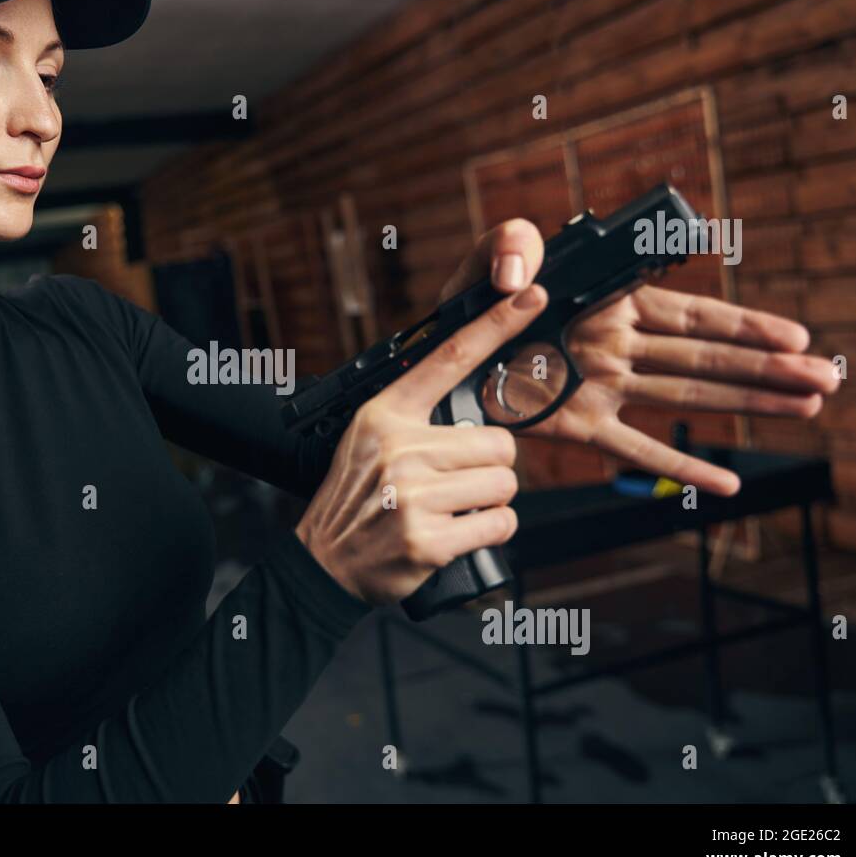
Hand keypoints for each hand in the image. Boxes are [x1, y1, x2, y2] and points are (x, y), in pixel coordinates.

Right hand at [295, 285, 548, 604]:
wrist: (325, 560)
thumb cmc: (358, 497)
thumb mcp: (371, 438)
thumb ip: (418, 417)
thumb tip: (479, 404)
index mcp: (386, 415)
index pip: (449, 358)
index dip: (495, 324)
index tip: (530, 296)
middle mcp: (399, 449)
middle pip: (499, 443)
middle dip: (491, 468)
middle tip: (456, 484)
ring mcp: (413, 496)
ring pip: (504, 485)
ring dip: (490, 502)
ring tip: (452, 509)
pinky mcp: (429, 540)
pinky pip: (499, 524)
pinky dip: (489, 532)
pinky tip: (456, 534)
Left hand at [438, 219, 841, 496]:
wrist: (440, 358)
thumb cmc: (471, 302)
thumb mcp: (491, 258)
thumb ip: (512, 242)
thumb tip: (528, 269)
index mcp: (611, 301)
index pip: (690, 313)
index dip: (744, 323)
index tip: (792, 336)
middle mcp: (618, 345)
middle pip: (707, 356)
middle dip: (768, 368)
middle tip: (825, 379)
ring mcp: (604, 388)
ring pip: (688, 395)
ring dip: (748, 403)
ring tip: (806, 407)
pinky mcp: (578, 426)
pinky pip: (636, 448)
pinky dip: (680, 466)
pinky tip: (723, 484)